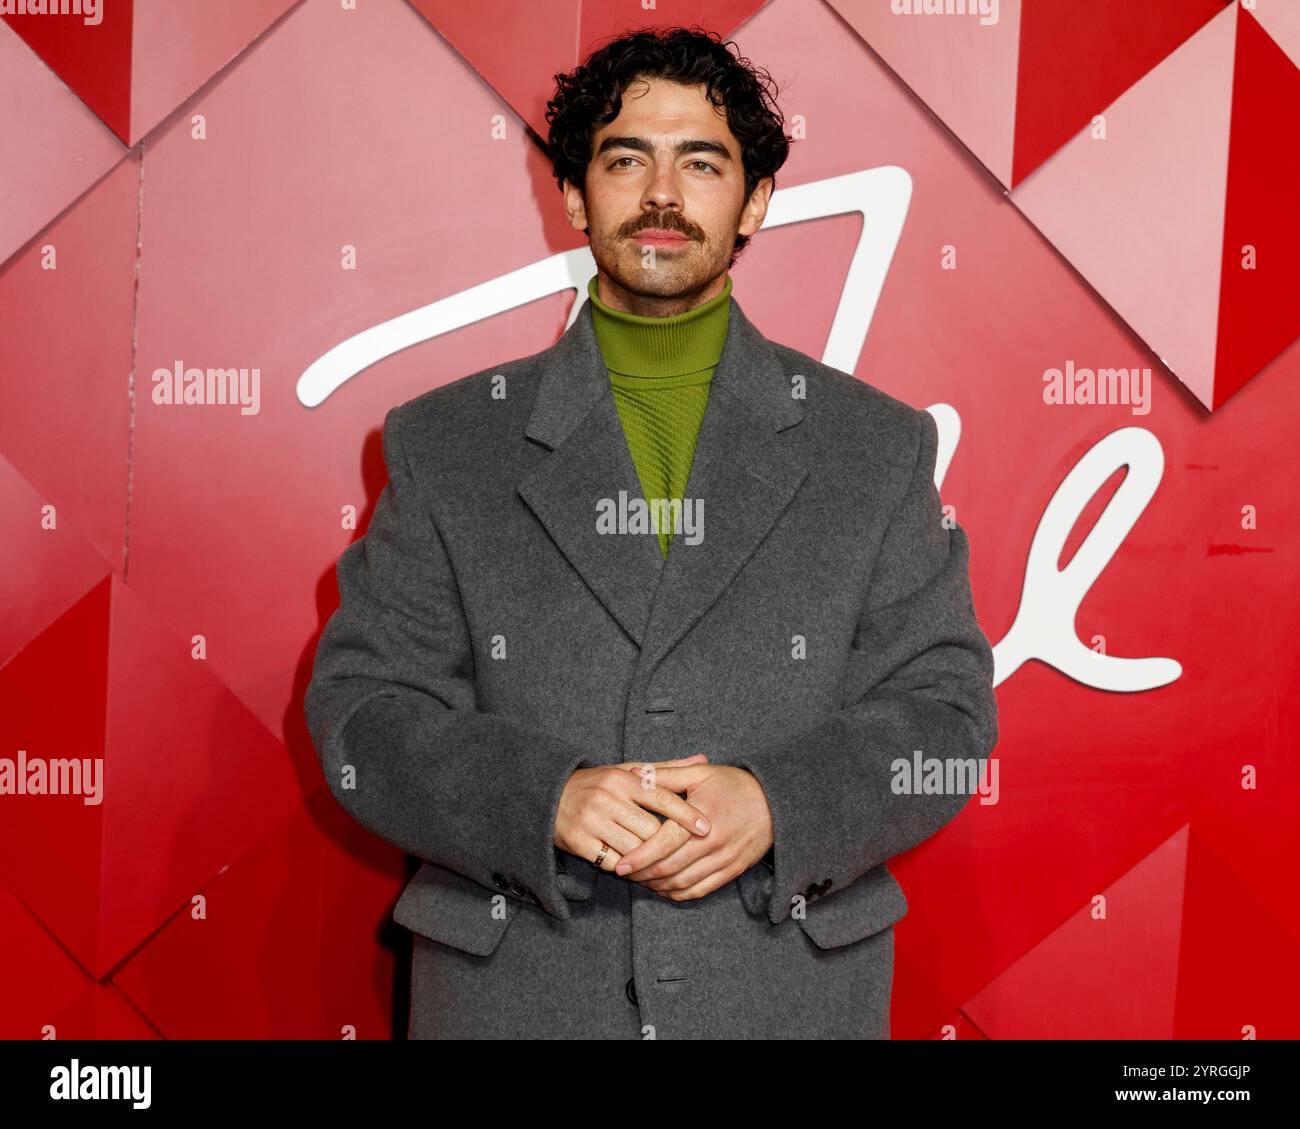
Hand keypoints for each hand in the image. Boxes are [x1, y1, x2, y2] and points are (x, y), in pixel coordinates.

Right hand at [554, 755, 711, 873]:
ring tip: (660, 862)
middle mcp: (607, 798)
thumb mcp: (629, 771)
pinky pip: (613, 862)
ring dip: (648, 858)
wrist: (549, 795)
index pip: (662, 797)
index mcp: (622, 778)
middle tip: (683, 851)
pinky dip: (626, 866)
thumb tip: (703, 759)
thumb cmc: (599, 784)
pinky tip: (633, 866)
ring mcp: (592, 820)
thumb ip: (667, 769)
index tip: (706, 828)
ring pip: (634, 848)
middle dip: (666, 842)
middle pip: (650, 828)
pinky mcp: (579, 841)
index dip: (686, 814)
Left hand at [613, 763, 772, 901]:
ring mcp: (723, 861)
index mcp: (702, 818)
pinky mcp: (730, 872)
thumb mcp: (700, 773)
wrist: (776, 803)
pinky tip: (663, 887)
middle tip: (622, 872)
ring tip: (639, 879)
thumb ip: (665, 776)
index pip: (663, 844)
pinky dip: (678, 893)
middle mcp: (712, 844)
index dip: (639, 857)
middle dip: (641, 874)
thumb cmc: (734, 784)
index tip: (619, 864)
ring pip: (681, 884)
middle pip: (669, 869)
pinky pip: (699, 891)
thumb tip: (633, 773)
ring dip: (657, 885)